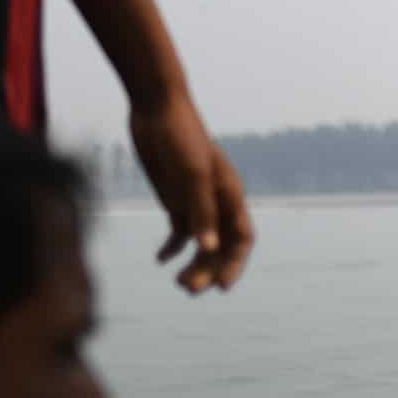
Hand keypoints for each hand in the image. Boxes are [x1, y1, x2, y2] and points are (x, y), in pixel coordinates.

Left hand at [130, 91, 253, 294]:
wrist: (156, 109)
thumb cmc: (180, 137)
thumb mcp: (191, 174)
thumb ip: (200, 211)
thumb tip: (208, 248)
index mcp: (230, 193)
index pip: (241, 238)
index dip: (235, 264)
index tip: (221, 287)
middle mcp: (216, 201)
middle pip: (221, 247)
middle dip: (208, 270)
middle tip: (186, 288)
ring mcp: (195, 201)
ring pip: (201, 243)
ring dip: (193, 264)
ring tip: (177, 283)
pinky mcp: (175, 199)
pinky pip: (179, 232)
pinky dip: (172, 249)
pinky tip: (160, 260)